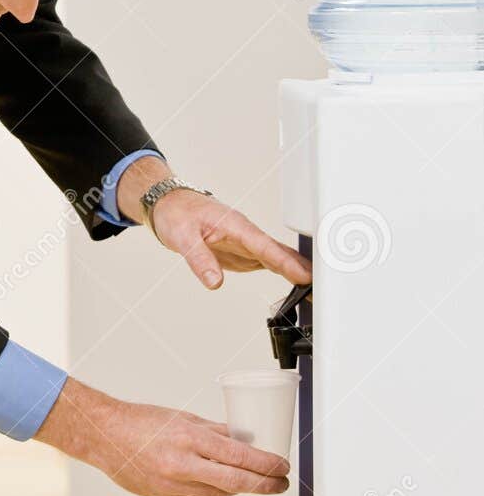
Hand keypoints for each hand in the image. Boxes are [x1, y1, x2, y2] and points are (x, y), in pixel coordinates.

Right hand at [35, 377, 289, 495]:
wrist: (103, 437)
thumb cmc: (140, 422)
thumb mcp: (183, 418)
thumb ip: (215, 432)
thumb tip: (245, 440)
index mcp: (189, 440)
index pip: (240, 457)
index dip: (267, 465)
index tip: (283, 467)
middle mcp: (183, 466)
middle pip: (237, 483)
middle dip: (265, 485)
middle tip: (281, 484)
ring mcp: (174, 486)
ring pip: (221, 494)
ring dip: (239, 488)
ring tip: (251, 480)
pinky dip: (216, 492)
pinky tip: (218, 483)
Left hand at [150, 190, 310, 290]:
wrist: (171, 205)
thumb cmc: (177, 213)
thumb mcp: (182, 237)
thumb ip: (200, 259)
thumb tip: (215, 282)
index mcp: (236, 226)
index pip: (266, 246)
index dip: (286, 262)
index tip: (305, 276)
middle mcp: (246, 235)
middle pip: (280, 252)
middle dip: (303, 268)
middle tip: (325, 287)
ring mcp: (247, 244)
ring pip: (278, 257)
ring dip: (297, 271)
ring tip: (319, 289)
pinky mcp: (244, 252)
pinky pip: (268, 261)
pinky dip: (283, 271)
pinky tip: (296, 282)